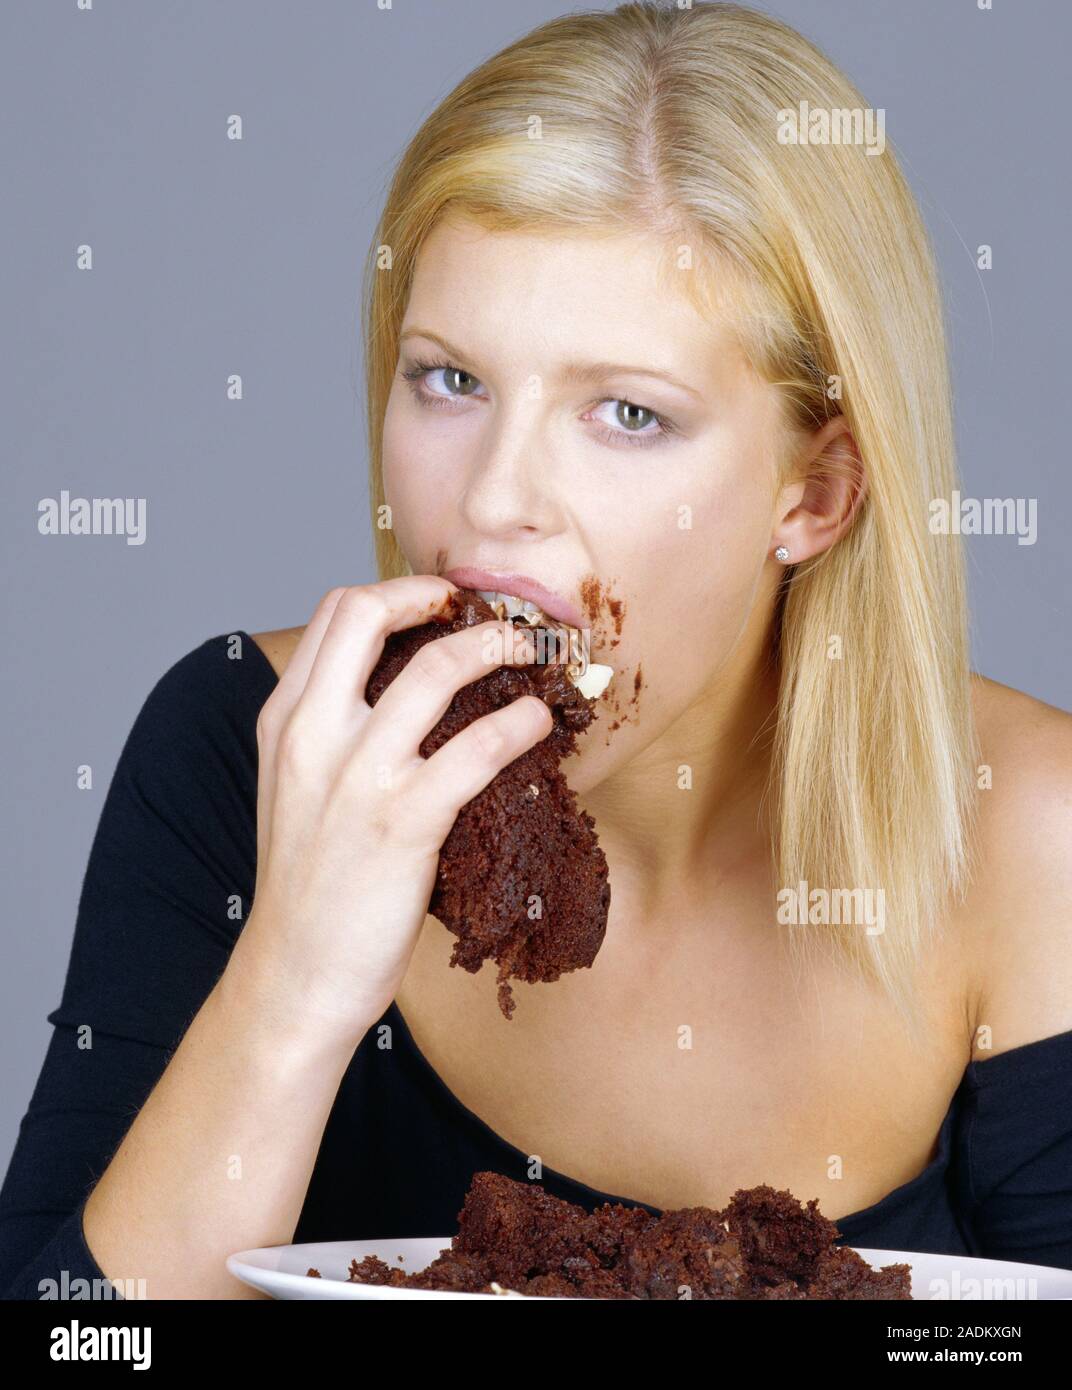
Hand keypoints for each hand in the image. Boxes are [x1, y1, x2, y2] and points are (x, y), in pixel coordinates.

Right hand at [230, 578, 552, 1048]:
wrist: (295, 974)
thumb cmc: (308, 885)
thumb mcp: (294, 788)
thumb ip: (330, 733)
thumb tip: (401, 692)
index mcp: (285, 720)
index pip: (336, 613)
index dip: (399, 591)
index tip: (443, 603)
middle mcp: (313, 733)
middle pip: (370, 611)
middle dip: (439, 594)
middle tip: (487, 612)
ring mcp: (358, 775)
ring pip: (436, 669)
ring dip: (499, 646)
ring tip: (533, 652)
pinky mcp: (404, 822)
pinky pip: (477, 749)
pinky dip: (521, 725)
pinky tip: (540, 724)